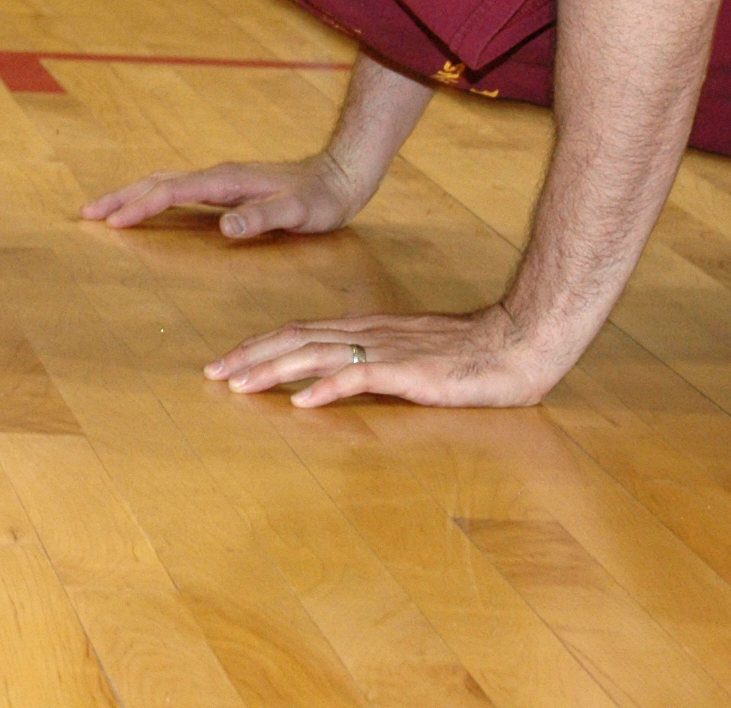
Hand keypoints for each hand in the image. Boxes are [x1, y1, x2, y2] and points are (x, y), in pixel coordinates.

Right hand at [81, 156, 365, 238]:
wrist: (340, 176)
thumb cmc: (320, 199)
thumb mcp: (297, 212)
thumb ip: (261, 217)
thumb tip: (224, 227)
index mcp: (225, 181)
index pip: (171, 192)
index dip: (140, 206)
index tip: (111, 222)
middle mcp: (216, 176)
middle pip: (156, 182)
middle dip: (121, 196)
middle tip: (86, 212)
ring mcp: (220, 181)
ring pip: (164, 183)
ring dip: (132, 194)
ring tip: (105, 210)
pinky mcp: (226, 188)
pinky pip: (178, 190)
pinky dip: (153, 197)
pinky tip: (149, 208)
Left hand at [204, 303, 571, 409]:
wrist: (519, 342)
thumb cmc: (468, 354)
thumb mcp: (409, 356)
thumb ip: (372, 362)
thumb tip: (332, 380)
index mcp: (366, 329)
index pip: (299, 332)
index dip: (259, 345)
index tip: (225, 362)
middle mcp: (368, 334)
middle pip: (295, 339)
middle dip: (250, 356)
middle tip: (212, 374)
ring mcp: (388, 350)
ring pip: (316, 354)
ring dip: (274, 370)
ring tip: (240, 385)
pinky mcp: (411, 371)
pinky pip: (361, 376)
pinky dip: (327, 388)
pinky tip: (302, 401)